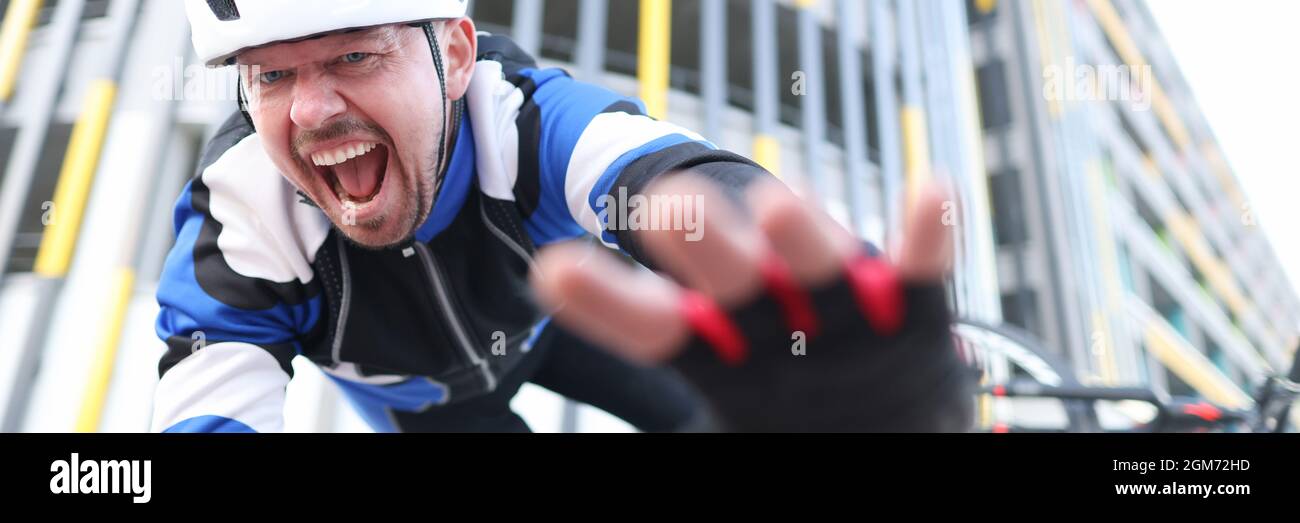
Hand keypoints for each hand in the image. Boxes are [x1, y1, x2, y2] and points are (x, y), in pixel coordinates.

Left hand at [530, 174, 972, 431]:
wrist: (886, 430)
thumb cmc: (794, 424)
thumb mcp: (718, 437)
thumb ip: (663, 419)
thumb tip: (574, 459)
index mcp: (718, 351)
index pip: (653, 326)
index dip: (607, 303)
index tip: (555, 271)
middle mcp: (772, 318)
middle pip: (730, 280)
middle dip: (701, 245)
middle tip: (664, 208)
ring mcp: (840, 311)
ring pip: (818, 266)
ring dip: (801, 236)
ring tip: (780, 204)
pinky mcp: (909, 312)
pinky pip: (921, 274)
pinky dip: (927, 237)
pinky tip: (928, 194)